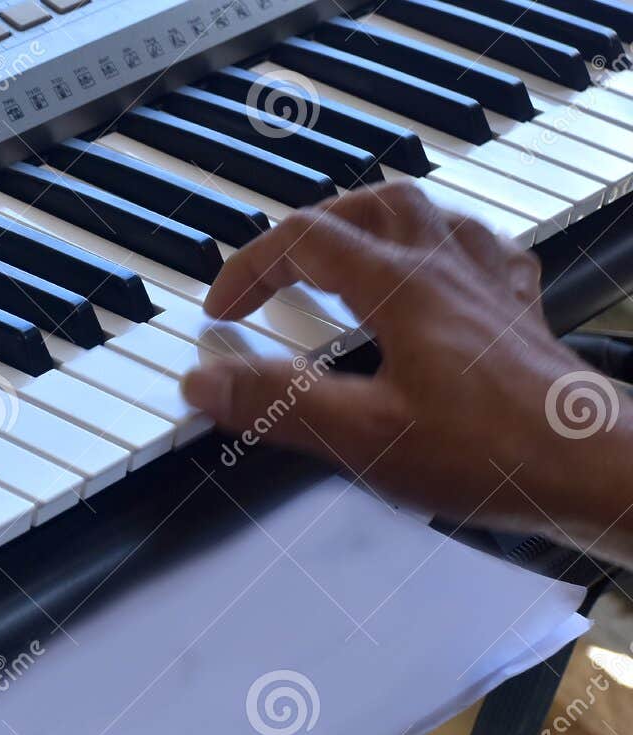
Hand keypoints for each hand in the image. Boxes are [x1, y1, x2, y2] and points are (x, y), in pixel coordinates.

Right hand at [182, 182, 632, 539]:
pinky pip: (479, 250)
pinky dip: (438, 249)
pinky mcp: (517, 314)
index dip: (250, 267)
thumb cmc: (489, 455)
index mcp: (402, 286)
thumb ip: (276, 404)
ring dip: (369, 224)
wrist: (589, 469)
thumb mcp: (361, 436)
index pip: (305, 241)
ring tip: (339, 251)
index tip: (220, 309)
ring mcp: (489, 286)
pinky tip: (434, 272)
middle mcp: (448, 269)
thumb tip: (202, 383)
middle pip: (366, 208)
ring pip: (425, 215)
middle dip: (306, 232)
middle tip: (272, 272)